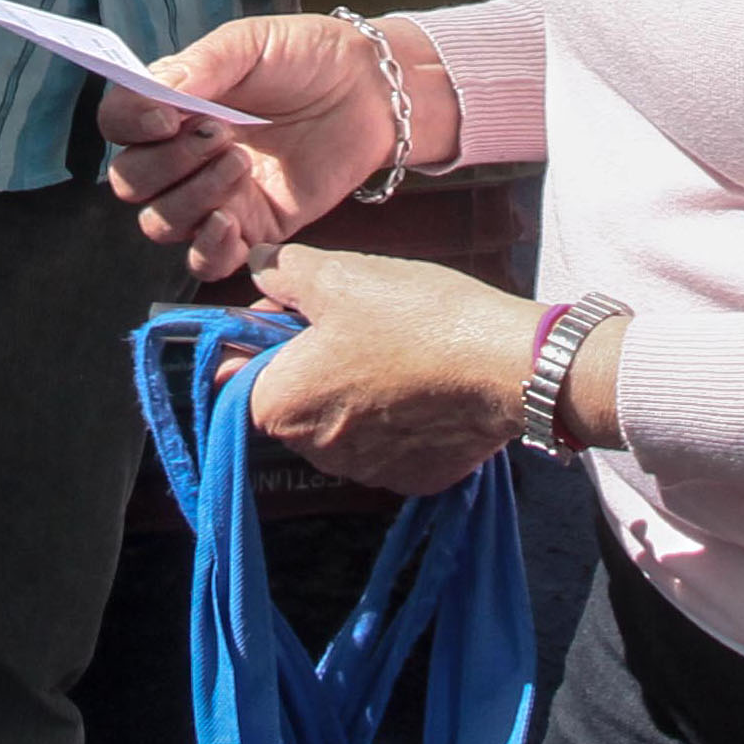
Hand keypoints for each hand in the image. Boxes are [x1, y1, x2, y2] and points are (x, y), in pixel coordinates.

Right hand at [105, 12, 443, 278]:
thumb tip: (157, 91)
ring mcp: (214, 194)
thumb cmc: (309, 57)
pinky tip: (230, 221)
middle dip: (166, 164)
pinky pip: (206, 260)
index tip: (165, 117)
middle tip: (220, 134)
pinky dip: (207, 249)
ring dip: (191, 199)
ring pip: (160, 223)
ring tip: (241, 163)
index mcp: (174, 103)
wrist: (371, 91)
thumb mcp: (252, 44)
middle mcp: (184, 152)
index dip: (129, 125)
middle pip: (130, 181)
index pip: (119, 123)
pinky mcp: (252, 227)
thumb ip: (202, 65)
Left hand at [238, 247, 538, 495]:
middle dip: (310, 361)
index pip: (237, 374)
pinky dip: (397, 415)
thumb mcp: (339, 274)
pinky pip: (388, 443)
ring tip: (396, 344)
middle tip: (352, 318)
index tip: (291, 310)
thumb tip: (258, 265)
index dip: (258, 336)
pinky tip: (424, 380)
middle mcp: (314, 450)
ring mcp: (366, 471)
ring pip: (340, 422)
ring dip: (354, 388)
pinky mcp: (412, 478)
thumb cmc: (416, 318)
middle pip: (292, 399)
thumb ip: (284, 272)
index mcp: (279, 404)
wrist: (506, 365)